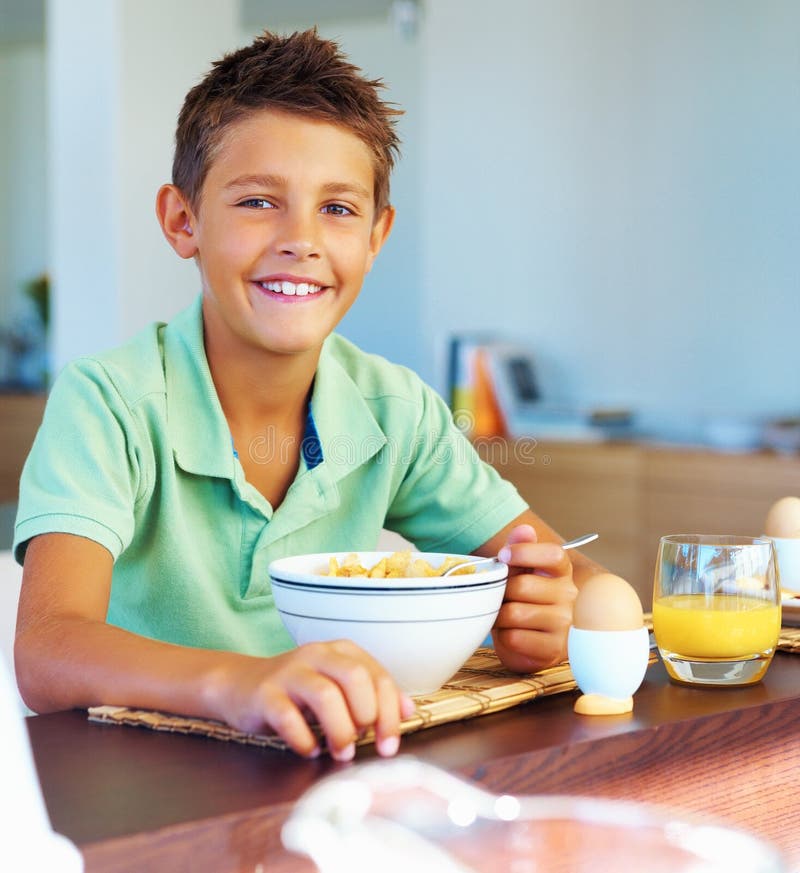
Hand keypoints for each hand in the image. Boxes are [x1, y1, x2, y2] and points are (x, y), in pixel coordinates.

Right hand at [202, 640, 415, 761]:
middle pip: (355, 678)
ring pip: (325, 696)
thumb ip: (371, 695)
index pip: (377, 676)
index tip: (390, 744)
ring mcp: (289, 672)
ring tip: (340, 752)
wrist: (241, 686)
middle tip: (361, 743)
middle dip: (367, 716)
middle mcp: (317, 654)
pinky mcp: (265, 694)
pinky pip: (288, 717)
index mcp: (341, 651)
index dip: (390, 712)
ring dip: (339, 731)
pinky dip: (304, 740)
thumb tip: (407, 710)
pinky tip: (309, 749)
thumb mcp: (337, 687)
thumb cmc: (299, 692)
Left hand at [491, 524, 577, 672]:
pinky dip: (504, 637)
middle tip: (499, 598)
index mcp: (562, 572)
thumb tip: (524, 528)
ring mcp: (564, 624)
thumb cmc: (525, 601)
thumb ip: (520, 548)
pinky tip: (512, 635)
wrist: (531, 643)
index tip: (503, 556)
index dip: (524, 552)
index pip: (553, 554)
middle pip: (522, 586)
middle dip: (501, 593)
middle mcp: (569, 596)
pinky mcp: (553, 649)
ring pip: (514, 613)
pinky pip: (514, 637)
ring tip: (504, 618)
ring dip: (499, 616)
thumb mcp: (521, 571)